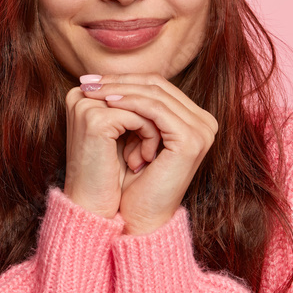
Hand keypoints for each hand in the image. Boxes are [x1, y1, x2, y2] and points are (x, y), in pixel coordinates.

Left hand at [79, 73, 217, 234]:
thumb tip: (107, 75)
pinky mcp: (192, 140)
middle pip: (157, 86)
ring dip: (120, 89)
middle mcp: (205, 123)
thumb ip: (134, 107)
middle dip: (119, 80)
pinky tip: (107, 102)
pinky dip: (130, 103)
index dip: (124, 79)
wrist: (138, 218)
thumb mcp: (133, 135)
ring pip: (155, 95)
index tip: (91, 78)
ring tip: (92, 90)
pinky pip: (156, 111)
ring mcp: (202, 131)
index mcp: (195, 119)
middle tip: (87, 80)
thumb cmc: (132, 180)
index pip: (158, 86)